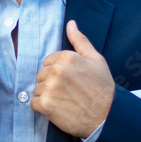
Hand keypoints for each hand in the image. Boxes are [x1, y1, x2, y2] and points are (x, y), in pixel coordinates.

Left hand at [30, 20, 114, 136]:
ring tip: (65, 102)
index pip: (48, 62)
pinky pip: (33, 103)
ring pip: (37, 90)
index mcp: (67, 57)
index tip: (70, 82)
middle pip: (41, 75)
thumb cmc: (103, 89)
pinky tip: (58, 110)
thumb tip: (70, 24)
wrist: (106, 117)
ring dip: (47, 97)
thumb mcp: (96, 60)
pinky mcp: (45, 104)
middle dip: (51, 84)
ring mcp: (50, 87)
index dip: (58, 73)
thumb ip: (80, 41)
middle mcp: (57, 70)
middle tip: (68, 93)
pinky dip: (42, 108)